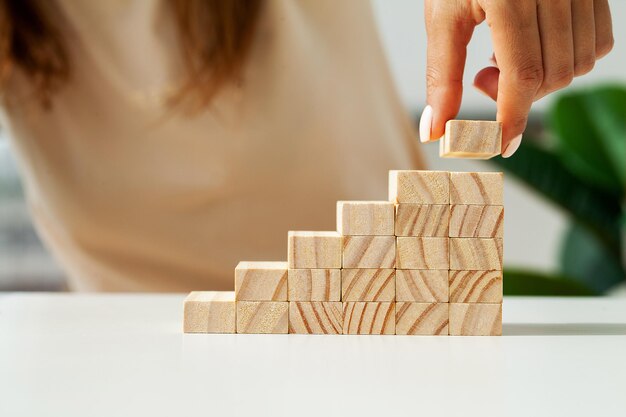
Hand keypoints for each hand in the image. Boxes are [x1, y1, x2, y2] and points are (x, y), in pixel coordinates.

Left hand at [420, 0, 613, 156]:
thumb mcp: (443, 17)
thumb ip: (441, 76)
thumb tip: (435, 130)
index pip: (524, 73)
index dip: (513, 115)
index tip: (502, 143)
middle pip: (552, 74)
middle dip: (518, 94)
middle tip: (483, 76)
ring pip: (577, 64)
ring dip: (541, 78)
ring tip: (504, 55)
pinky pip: (597, 42)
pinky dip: (567, 58)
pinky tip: (532, 43)